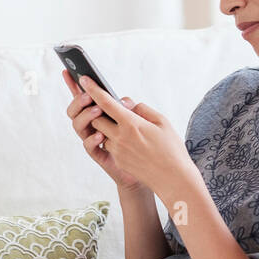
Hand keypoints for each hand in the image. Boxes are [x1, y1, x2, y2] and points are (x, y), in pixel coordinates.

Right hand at [62, 70, 143, 191]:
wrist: (148, 168)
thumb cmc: (143, 141)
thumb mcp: (139, 120)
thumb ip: (130, 108)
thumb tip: (125, 101)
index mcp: (99, 113)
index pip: (83, 97)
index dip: (73, 85)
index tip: (66, 71)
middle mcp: (92, 125)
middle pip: (74, 111)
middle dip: (78, 101)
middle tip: (89, 96)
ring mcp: (93, 139)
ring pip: (78, 126)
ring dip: (85, 116)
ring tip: (97, 110)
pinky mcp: (99, 154)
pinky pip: (89, 146)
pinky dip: (92, 139)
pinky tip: (100, 135)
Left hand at [77, 75, 197, 201]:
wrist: (173, 180)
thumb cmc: (172, 150)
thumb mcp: (163, 122)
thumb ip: (143, 109)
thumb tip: (129, 106)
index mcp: (132, 124)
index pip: (106, 102)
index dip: (93, 89)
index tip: (84, 78)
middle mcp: (120, 137)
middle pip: (96, 118)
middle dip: (99, 112)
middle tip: (109, 108)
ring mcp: (118, 151)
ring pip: (102, 133)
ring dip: (108, 128)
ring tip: (126, 128)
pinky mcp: (119, 161)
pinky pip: (110, 146)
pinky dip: (116, 141)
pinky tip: (133, 144)